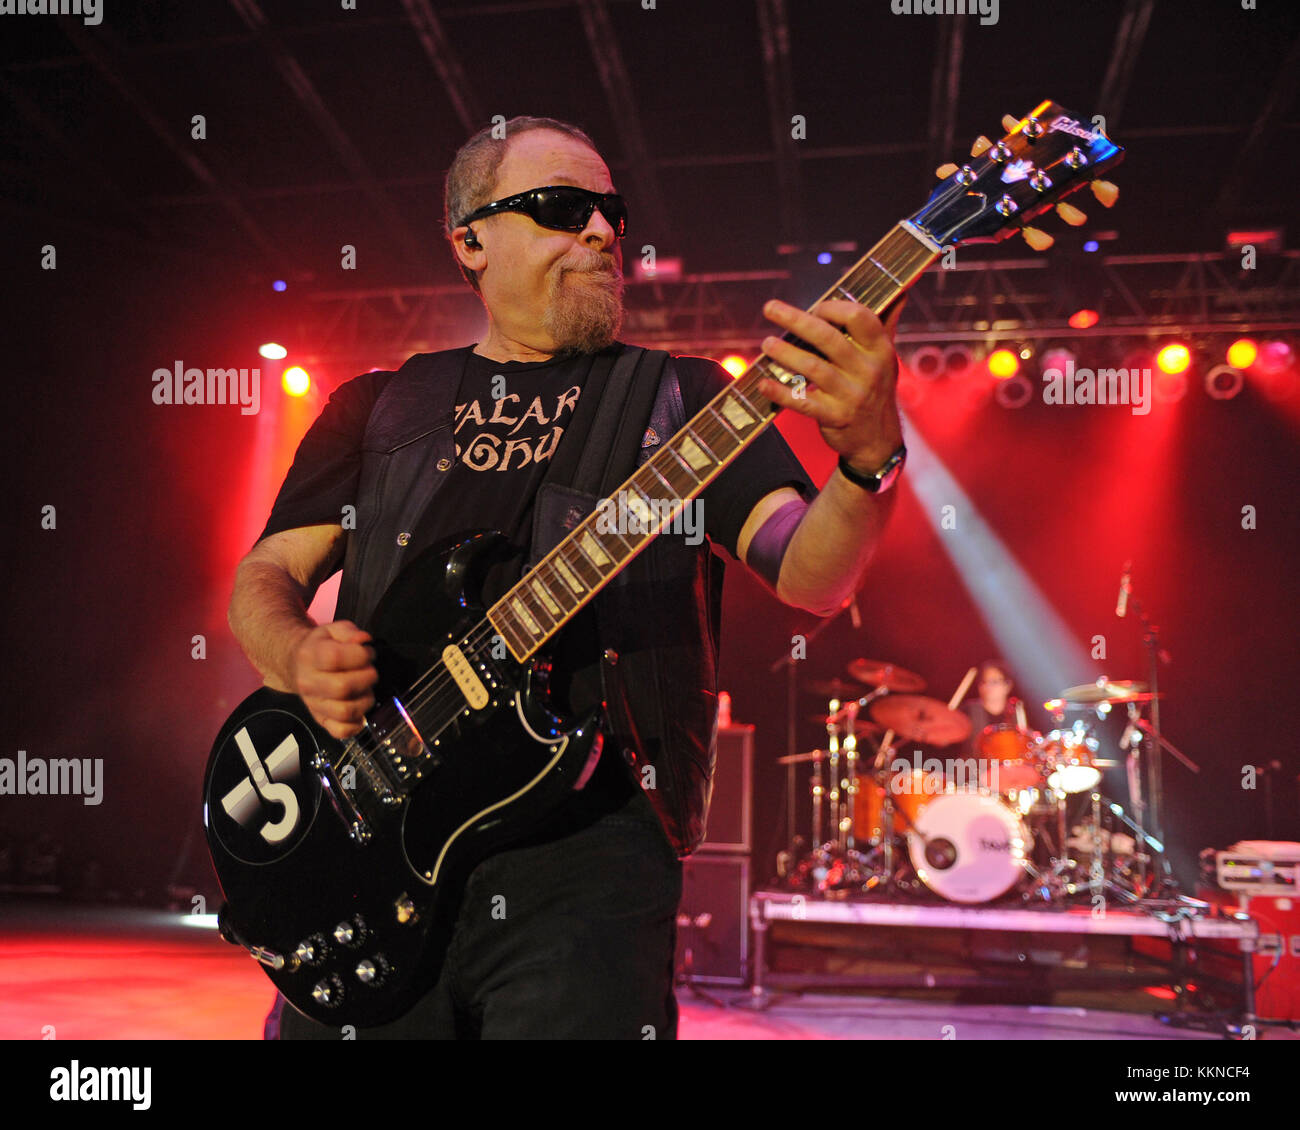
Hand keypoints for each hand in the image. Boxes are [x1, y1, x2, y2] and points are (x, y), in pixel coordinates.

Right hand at [289, 621, 378, 739]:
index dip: (360, 655)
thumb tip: (363, 640)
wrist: (297, 665)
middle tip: (369, 671)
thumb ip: (349, 632)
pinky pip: (340, 731)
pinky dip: (356, 724)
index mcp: (311, 656)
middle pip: (342, 687)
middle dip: (366, 678)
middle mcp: (309, 683)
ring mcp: (314, 704)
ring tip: (365, 689)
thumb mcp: (333, 631)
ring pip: (344, 711)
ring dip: (365, 700)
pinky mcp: (321, 720)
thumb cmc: (320, 647)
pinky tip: (359, 710)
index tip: (367, 653)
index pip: (335, 658)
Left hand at [756, 298, 903, 470]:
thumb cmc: (875, 389)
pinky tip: (764, 383)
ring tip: (767, 343)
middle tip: (770, 308)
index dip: (832, 307)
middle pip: (828, 338)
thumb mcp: (886, 358)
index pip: (859, 317)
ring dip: (785, 353)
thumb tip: (899, 291)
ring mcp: (852, 395)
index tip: (813, 307)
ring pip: (813, 367)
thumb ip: (885, 324)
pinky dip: (781, 392)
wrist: (878, 440)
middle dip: (796, 320)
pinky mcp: (835, 418)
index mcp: (880, 350)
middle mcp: (868, 370)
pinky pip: (803, 402)